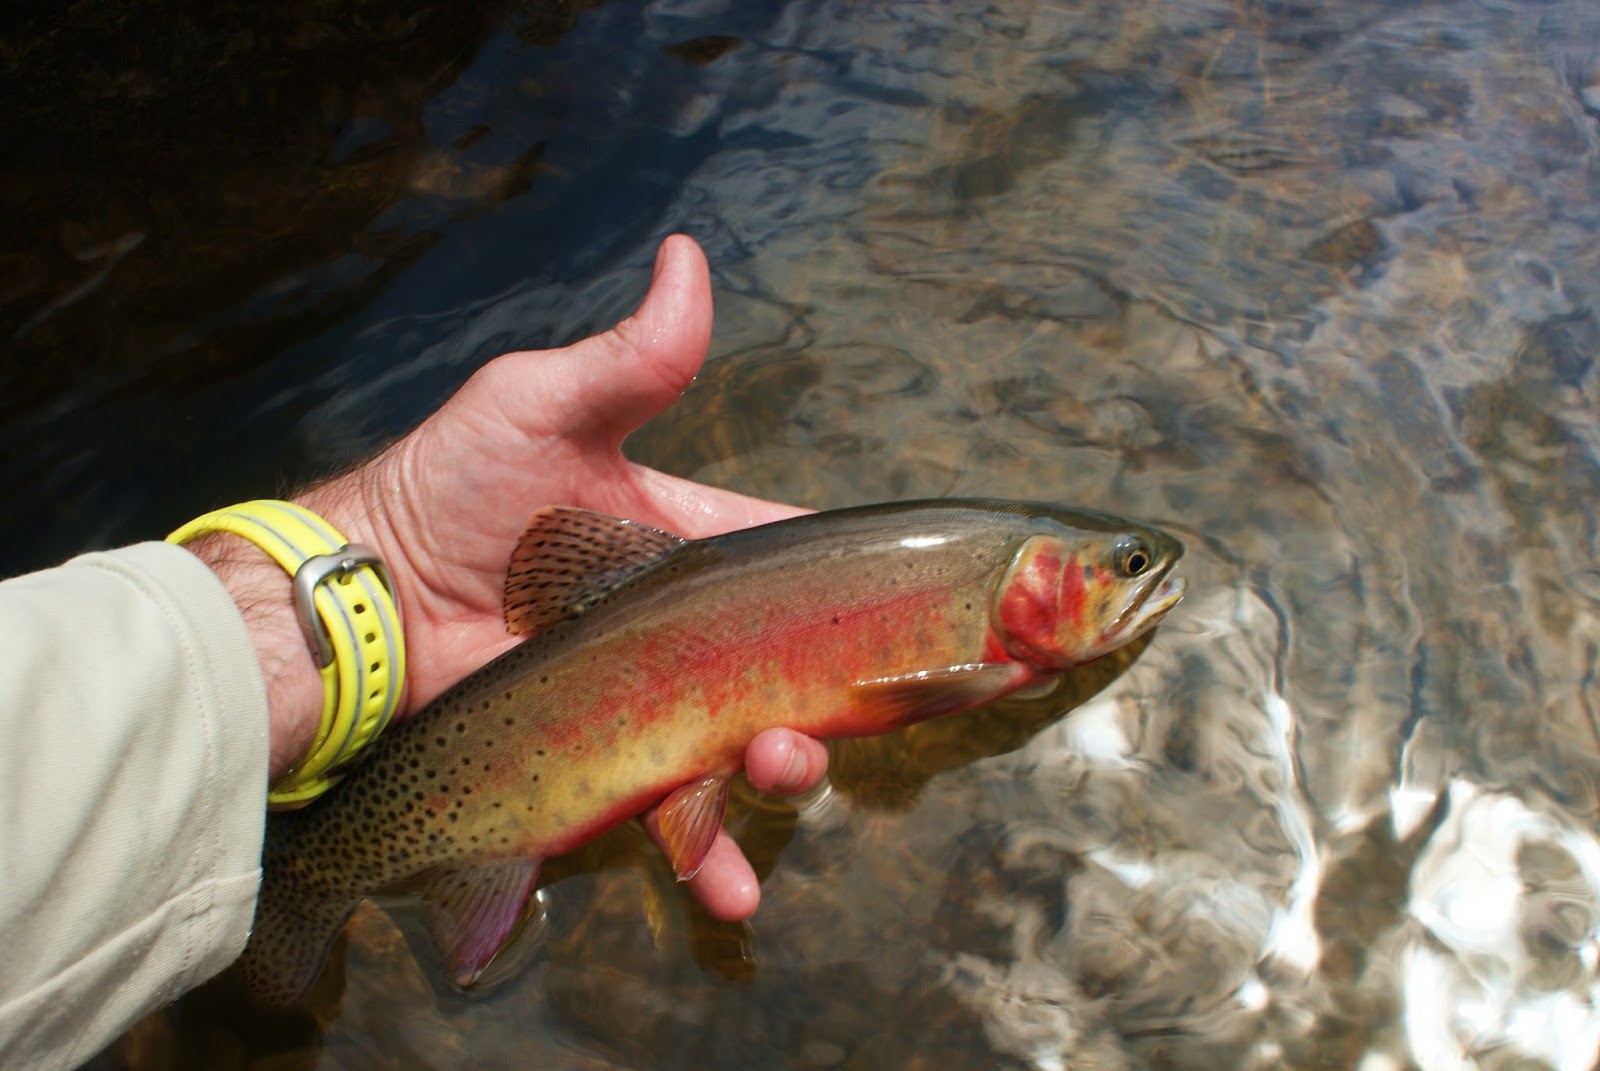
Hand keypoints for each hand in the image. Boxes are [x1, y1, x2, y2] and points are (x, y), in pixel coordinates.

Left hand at [297, 234, 828, 918]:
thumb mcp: (537, 406)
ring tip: (785, 772)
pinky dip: (713, 857)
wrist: (363, 600)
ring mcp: (649, 709)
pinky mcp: (608, 772)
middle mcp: (680, 636)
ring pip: (751, 749)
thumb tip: (688, 257)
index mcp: (685, 546)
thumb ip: (628, 358)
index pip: (791, 555)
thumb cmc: (445, 491)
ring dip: (788, 772)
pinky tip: (736, 887)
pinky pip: (676, 819)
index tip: (927, 600)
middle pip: (792, 668)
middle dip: (837, 692)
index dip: (858, 579)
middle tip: (847, 706)